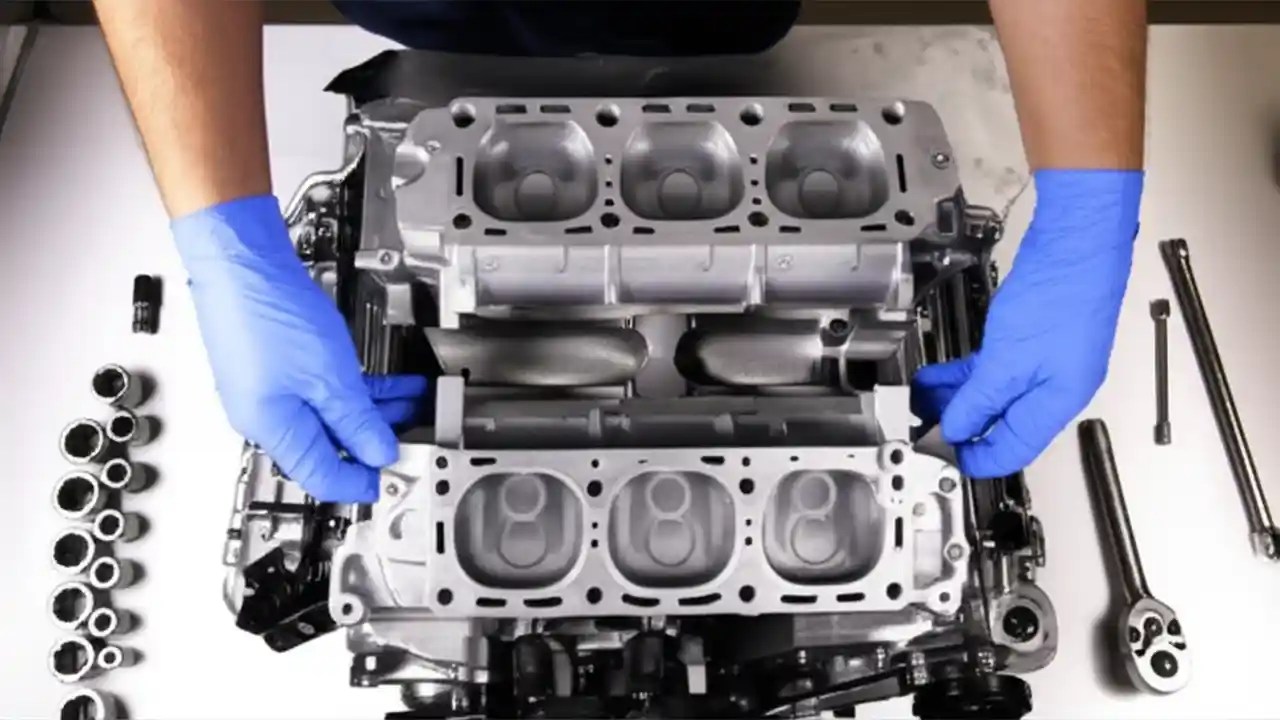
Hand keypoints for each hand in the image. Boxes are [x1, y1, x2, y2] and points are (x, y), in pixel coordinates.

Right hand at [172, 195, 426, 501]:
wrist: (240, 258)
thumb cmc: (267, 309)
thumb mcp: (329, 375)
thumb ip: (357, 419)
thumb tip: (379, 452)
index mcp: (270, 426)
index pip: (320, 476)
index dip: (359, 483)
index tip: (389, 481)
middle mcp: (266, 413)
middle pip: (328, 444)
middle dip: (375, 442)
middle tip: (413, 438)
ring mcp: (272, 386)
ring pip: (331, 412)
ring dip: (375, 411)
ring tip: (415, 406)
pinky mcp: (279, 362)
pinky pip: (325, 387)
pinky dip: (359, 388)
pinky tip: (393, 384)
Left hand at [912, 170, 1142, 477]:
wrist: (1079, 243)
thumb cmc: (1060, 294)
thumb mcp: (1007, 359)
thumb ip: (979, 399)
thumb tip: (957, 429)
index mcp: (1057, 402)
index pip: (1013, 451)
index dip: (975, 460)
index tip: (942, 460)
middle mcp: (1054, 388)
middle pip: (1001, 423)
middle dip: (958, 428)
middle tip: (921, 430)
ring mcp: (1044, 363)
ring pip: (993, 394)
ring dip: (955, 400)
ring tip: (919, 403)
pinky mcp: (1033, 339)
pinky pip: (993, 369)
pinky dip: (964, 375)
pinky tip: (936, 377)